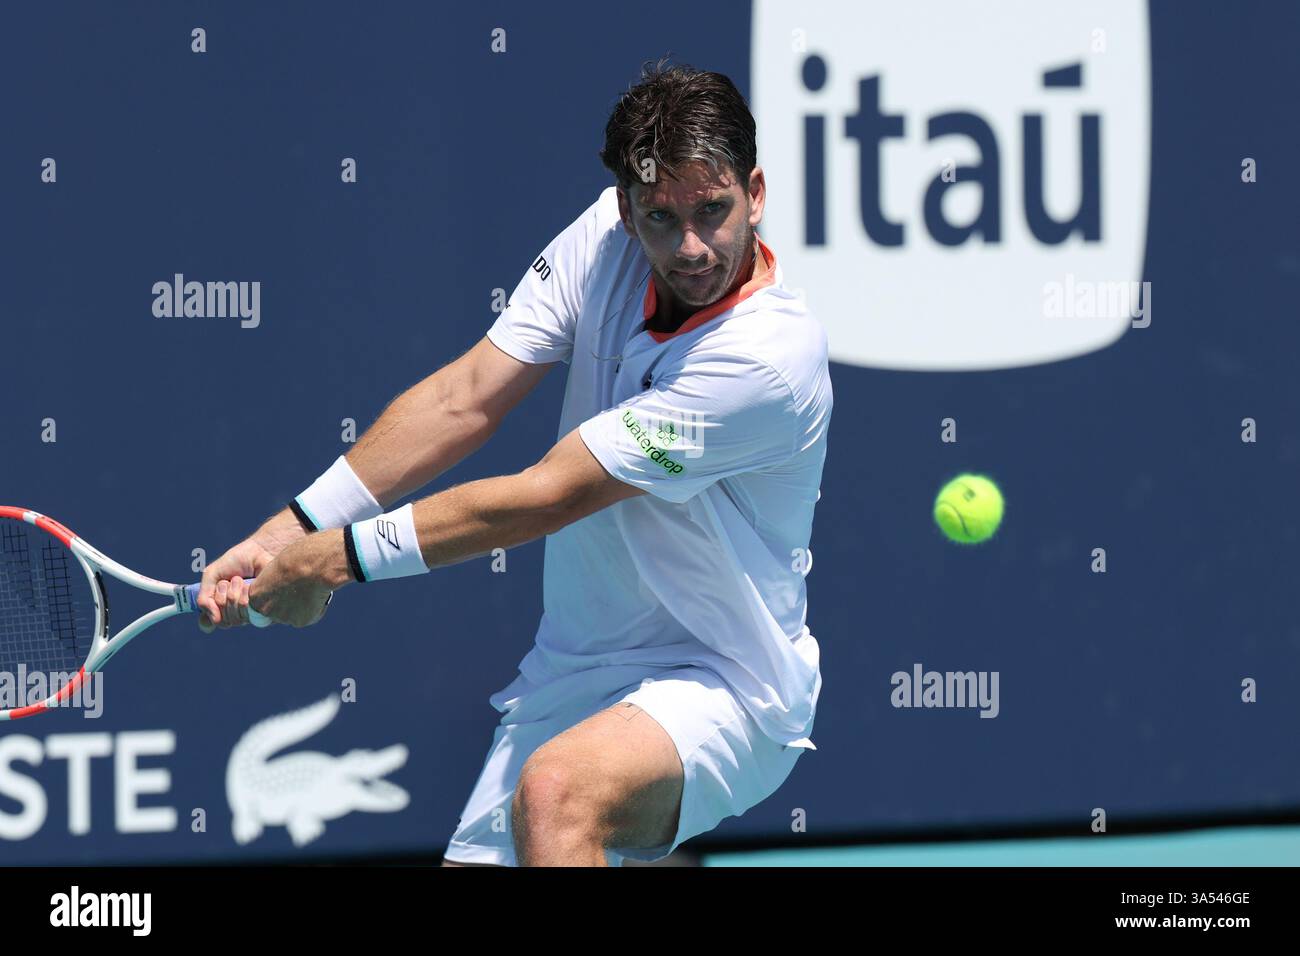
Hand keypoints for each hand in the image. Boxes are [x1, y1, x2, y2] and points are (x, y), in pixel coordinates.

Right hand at [197, 510, 307, 631]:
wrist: (259, 550)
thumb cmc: (237, 561)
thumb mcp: (212, 576)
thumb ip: (203, 599)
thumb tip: (211, 623)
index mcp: (222, 607)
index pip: (210, 624)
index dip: (209, 611)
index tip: (215, 593)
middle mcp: (237, 613)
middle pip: (222, 622)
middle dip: (221, 597)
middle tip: (230, 580)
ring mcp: (251, 614)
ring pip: (234, 619)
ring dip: (232, 595)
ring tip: (240, 580)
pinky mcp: (265, 611)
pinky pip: (247, 614)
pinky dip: (243, 597)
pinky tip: (248, 586)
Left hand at [246, 529, 349, 627]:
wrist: (314, 565)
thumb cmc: (296, 559)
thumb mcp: (277, 569)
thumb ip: (275, 584)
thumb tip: (284, 591)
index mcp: (256, 595)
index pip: (263, 601)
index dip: (276, 594)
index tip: (286, 586)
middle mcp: (266, 610)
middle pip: (276, 612)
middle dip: (287, 603)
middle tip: (300, 589)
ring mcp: (283, 617)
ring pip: (293, 615)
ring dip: (301, 607)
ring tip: (311, 589)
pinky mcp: (300, 622)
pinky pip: (307, 617)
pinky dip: (314, 609)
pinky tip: (318, 595)